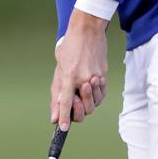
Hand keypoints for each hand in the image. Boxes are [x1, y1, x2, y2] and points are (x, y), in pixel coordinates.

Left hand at [51, 10, 107, 129]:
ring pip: (95, 103)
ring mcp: (95, 77)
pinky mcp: (103, 73)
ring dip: (88, 103)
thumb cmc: (69, 47)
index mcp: (68, 76)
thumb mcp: (59, 68)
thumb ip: (57, 92)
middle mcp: (83, 79)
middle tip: (74, 105)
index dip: (64, 118)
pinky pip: (102, 93)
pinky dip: (97, 96)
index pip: (65, 103)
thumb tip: (54, 114)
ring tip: (82, 93)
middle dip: (79, 112)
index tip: (63, 128)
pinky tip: (91, 89)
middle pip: (84, 108)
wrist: (87, 30)